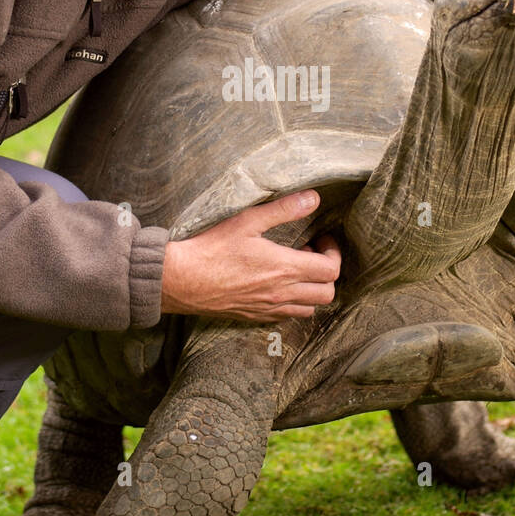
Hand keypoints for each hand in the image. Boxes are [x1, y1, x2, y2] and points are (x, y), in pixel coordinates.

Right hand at [160, 190, 341, 320]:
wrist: (182, 280)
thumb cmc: (213, 248)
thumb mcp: (248, 221)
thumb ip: (284, 209)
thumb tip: (313, 198)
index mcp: (285, 269)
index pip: (331, 270)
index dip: (333, 253)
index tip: (321, 239)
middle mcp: (282, 294)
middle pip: (327, 293)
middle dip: (327, 273)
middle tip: (311, 254)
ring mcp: (269, 309)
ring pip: (310, 308)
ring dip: (312, 290)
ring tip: (296, 270)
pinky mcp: (256, 317)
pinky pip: (288, 316)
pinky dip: (294, 303)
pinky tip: (278, 285)